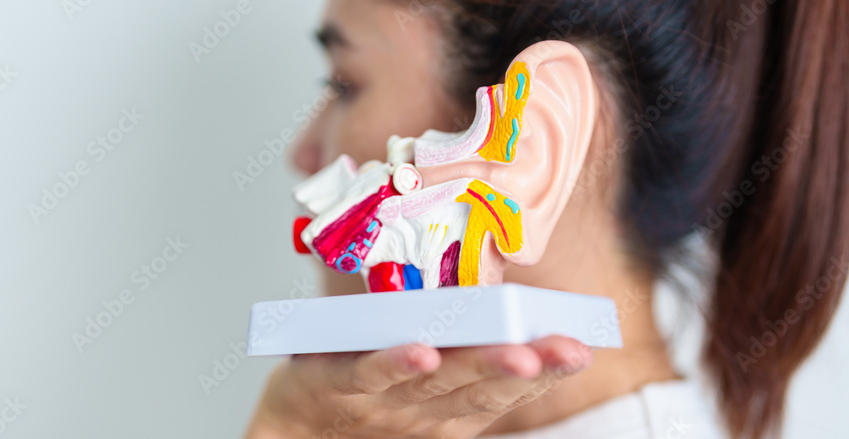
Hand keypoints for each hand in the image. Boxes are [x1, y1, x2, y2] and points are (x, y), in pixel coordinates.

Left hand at [244, 336, 591, 438]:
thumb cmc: (365, 401)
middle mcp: (424, 413)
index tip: (582, 348)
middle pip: (480, 390)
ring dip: (477, 368)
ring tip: (515, 352)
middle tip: (565, 350)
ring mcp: (383, 402)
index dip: (544, 373)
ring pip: (437, 384)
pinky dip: (398, 364)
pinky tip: (422, 351)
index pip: (504, 392)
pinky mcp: (340, 385)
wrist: (295, 432)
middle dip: (526, 370)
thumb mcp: (421, 387)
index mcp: (448, 412)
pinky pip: (372, 373)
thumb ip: (460, 357)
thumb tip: (502, 303)